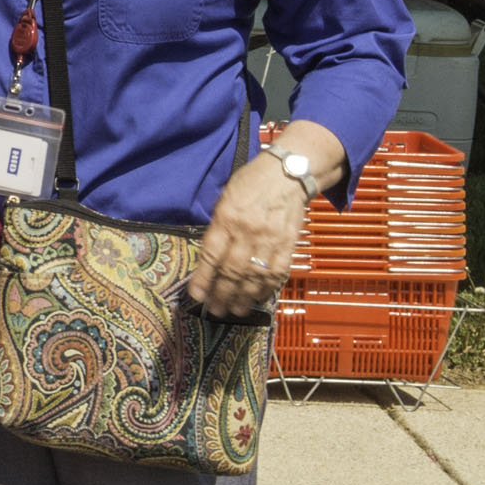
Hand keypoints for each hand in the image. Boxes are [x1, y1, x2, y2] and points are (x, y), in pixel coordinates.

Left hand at [190, 150, 310, 318]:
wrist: (288, 173)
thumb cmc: (252, 182)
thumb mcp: (226, 198)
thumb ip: (218, 226)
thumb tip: (210, 255)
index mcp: (227, 218)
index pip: (211, 254)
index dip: (203, 278)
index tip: (196, 295)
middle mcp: (248, 231)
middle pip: (232, 271)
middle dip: (222, 294)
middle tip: (216, 310)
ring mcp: (270, 240)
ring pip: (254, 276)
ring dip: (244, 297)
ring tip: (235, 311)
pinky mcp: (288, 244)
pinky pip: (277, 272)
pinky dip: (267, 288)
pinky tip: (259, 298)